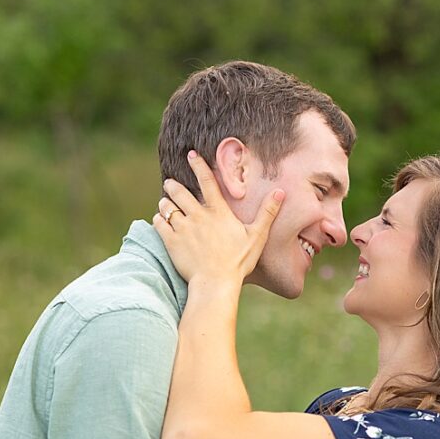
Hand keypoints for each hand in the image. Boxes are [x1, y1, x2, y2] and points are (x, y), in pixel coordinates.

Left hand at [152, 152, 283, 286]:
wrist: (216, 283)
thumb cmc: (238, 261)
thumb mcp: (257, 236)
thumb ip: (267, 212)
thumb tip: (281, 192)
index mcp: (218, 212)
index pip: (207, 181)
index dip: (198, 166)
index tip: (191, 155)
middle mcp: (198, 216)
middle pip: (179, 192)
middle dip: (173, 185)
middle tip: (170, 183)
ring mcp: (183, 228)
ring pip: (166, 206)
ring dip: (165, 203)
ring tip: (164, 203)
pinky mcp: (171, 241)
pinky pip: (159, 223)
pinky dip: (158, 219)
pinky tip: (160, 221)